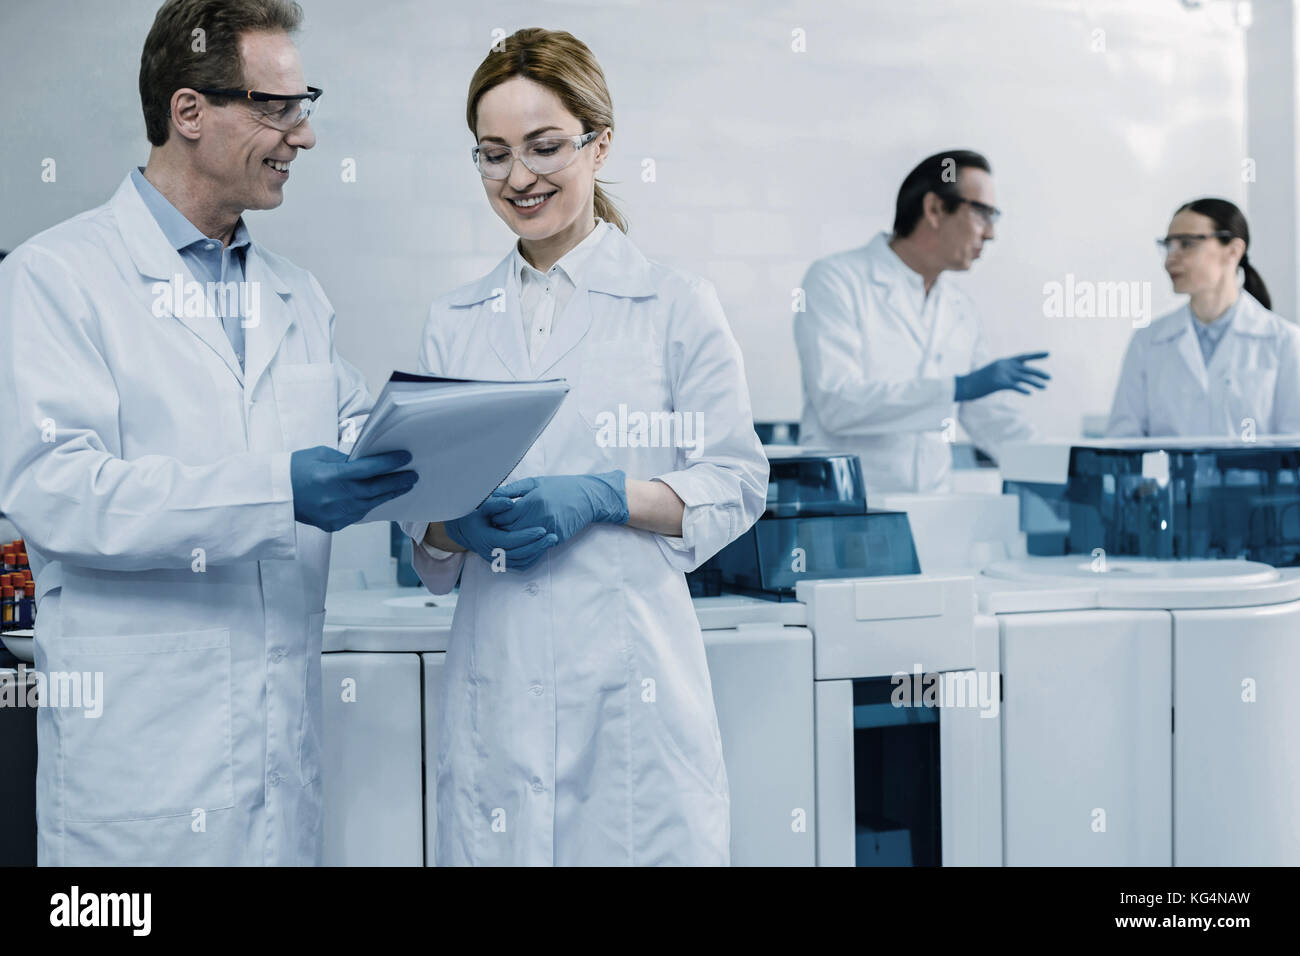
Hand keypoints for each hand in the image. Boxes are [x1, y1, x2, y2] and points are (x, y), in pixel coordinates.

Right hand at [290, 446, 417, 531]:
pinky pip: (358, 514)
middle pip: (375, 489)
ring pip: (370, 504)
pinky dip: (368, 505)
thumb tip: (368, 462)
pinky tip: (378, 498)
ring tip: (402, 487)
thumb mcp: (320, 455)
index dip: (390, 463)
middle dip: (397, 483)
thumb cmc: (295, 469)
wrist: (275, 495)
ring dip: (387, 495)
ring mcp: (335, 513)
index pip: (369, 469)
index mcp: (332, 476)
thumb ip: (346, 460)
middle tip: (413, 477)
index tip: (406, 459)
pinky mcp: (333, 524)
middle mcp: (336, 497)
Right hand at [445, 495, 557, 570]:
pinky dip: (532, 558)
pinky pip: (519, 564)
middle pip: (517, 554)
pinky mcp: (502, 562)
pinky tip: (543, 548)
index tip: (542, 529)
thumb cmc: (475, 514)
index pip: (509, 541)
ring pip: (520, 561)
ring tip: (551, 541)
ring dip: (537, 552)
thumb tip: (509, 502)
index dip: (526, 536)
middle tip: (553, 536)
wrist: (465, 529)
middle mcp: (490, 552)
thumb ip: (495, 503)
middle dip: (537, 546)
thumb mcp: (482, 505)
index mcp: (486, 538)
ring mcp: (496, 559)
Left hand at [491, 472, 628, 545]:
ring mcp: (549, 530)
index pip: (504, 516)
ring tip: (505, 534)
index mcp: (533, 501)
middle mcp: (541, 517)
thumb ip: (513, 489)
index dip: (494, 517)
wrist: (588, 497)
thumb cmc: (561, 487)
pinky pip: (535, 548)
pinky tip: (520, 541)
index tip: (490, 515)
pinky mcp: (556, 539)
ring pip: (521, 542)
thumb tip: (492, 495)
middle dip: (500, 530)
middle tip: (493, 526)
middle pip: (510, 531)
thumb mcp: (536, 482)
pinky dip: (525, 547)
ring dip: (511, 540)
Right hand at [955, 352, 1050, 400]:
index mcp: (1003, 361)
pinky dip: (1023, 389)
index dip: (1036, 355)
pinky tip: (1030, 393)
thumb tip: (1014, 378)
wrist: (964, 386)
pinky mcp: (998, 382)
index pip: (1023, 356)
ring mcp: (1001, 373)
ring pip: (1023, 377)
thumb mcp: (992, 373)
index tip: (1049, 353)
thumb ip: (1004, 373)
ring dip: (1035, 382)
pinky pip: (1014, 386)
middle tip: (1050, 378)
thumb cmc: (977, 382)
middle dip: (1039, 373)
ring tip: (1045, 387)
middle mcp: (1004, 365)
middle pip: (1026, 368)